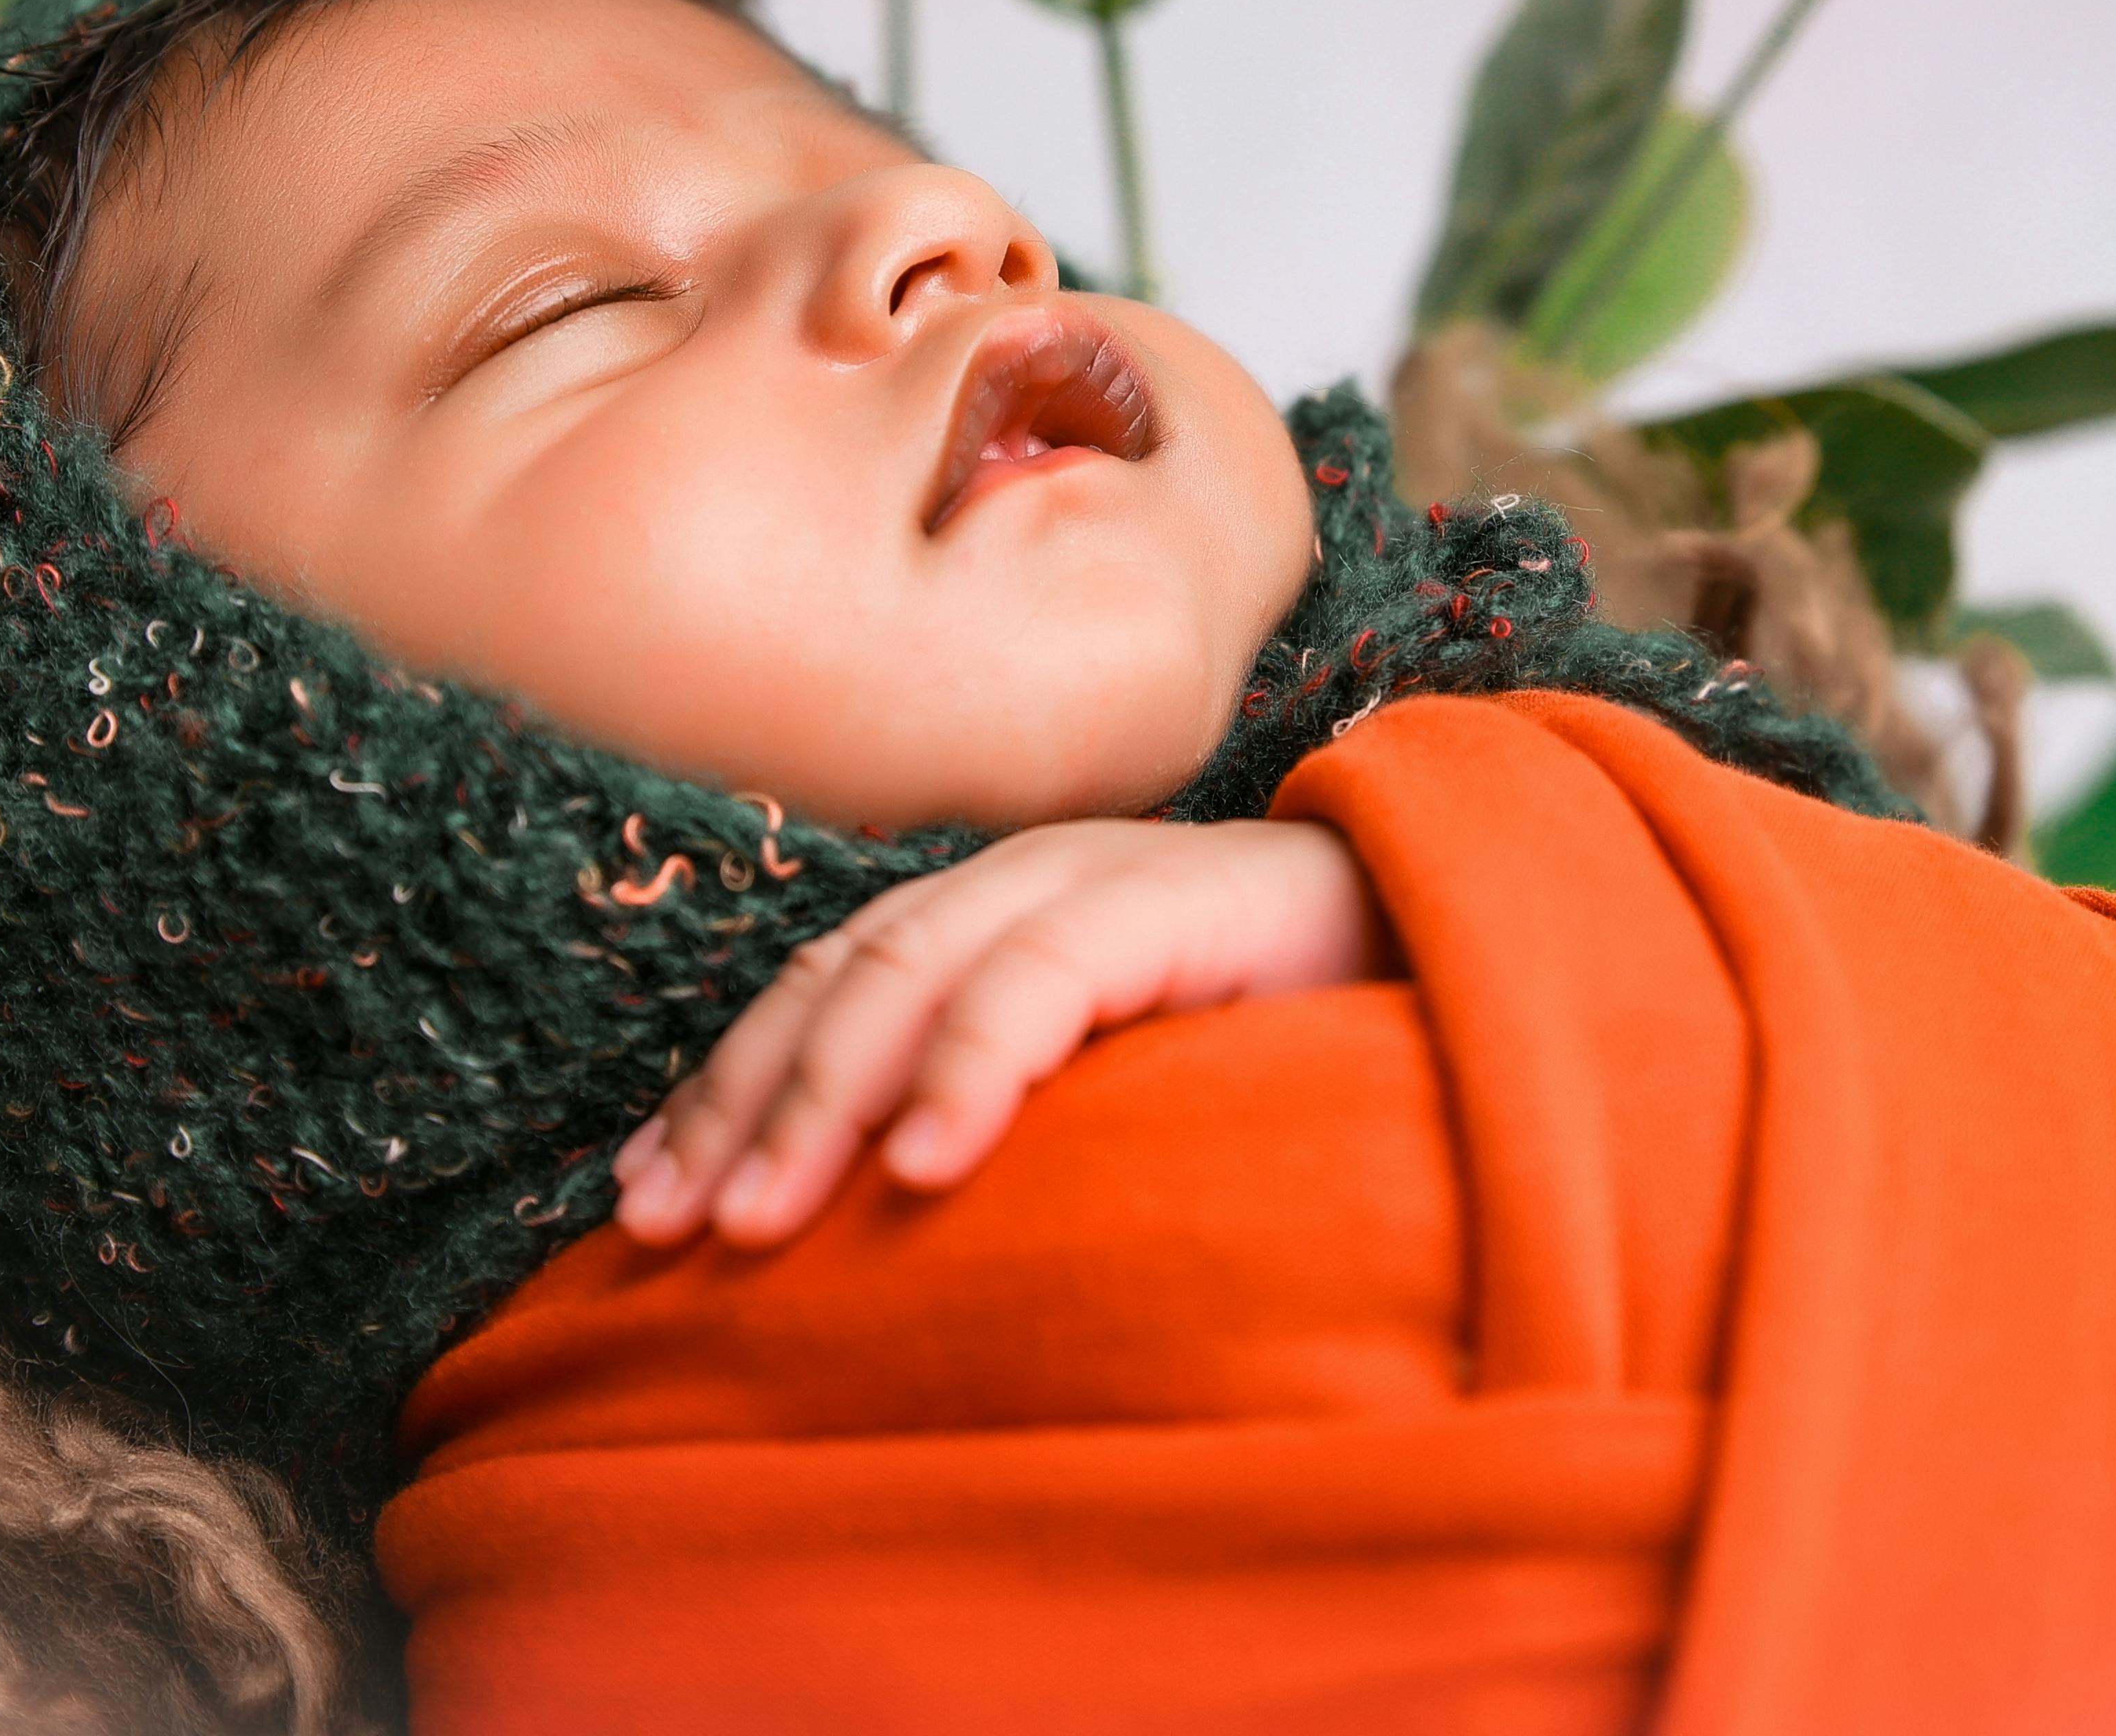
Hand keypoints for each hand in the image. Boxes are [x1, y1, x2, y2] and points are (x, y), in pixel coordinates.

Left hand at [611, 816, 1385, 1250]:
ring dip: (823, 1099)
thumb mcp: (1121, 1094)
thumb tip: (877, 1235)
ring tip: (756, 1220)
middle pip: (838, 979)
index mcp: (994, 918)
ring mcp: (1102, 879)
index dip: (723, 1090)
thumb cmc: (1290, 1042)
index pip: (820, 992)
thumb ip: (1018, 1125)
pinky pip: (1047, 979)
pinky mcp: (1184, 901)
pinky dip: (974, 1067)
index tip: (638, 1205)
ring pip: (911, 970)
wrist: (1477, 948)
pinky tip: (925, 1165)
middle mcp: (1027, 882)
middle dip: (739, 1105)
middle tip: (664, 1230)